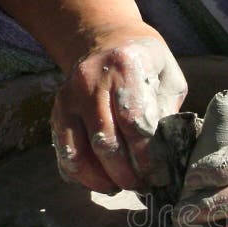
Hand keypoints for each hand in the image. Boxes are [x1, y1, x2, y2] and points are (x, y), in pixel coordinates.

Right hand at [50, 30, 186, 192]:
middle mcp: (91, 80)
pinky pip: (64, 152)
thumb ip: (169, 111)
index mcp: (125, 67)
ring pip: (80, 153)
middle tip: (143, 186)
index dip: (147, 157)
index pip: (134, 123)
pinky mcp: (57, 111)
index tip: (159, 176)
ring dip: (102, 180)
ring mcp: (69, 97)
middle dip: (127, 174)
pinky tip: (102, 181)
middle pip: (106, 143)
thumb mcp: (169, 77)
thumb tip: (169, 154)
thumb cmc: (147, 64)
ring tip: (122, 187)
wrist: (108, 39)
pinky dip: (82, 175)